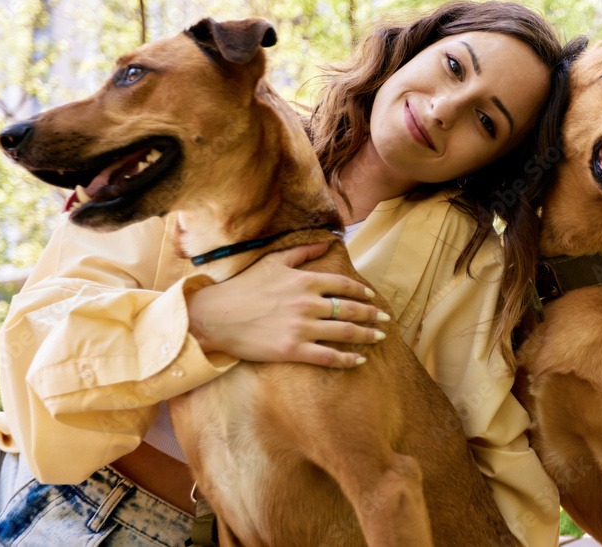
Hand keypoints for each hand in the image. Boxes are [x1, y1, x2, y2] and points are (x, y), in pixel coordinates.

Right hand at [186, 242, 388, 367]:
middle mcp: (308, 303)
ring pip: (345, 333)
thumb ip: (304, 251)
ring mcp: (302, 327)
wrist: (216, 316)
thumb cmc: (244, 286)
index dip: (362, 293)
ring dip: (367, 336)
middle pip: (351, 310)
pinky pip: (328, 356)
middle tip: (385, 320)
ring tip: (379, 338)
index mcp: (306, 280)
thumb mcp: (274, 261)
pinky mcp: (293, 349)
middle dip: (373, 316)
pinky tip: (358, 360)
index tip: (373, 297)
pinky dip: (347, 360)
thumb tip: (328, 241)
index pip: (344, 286)